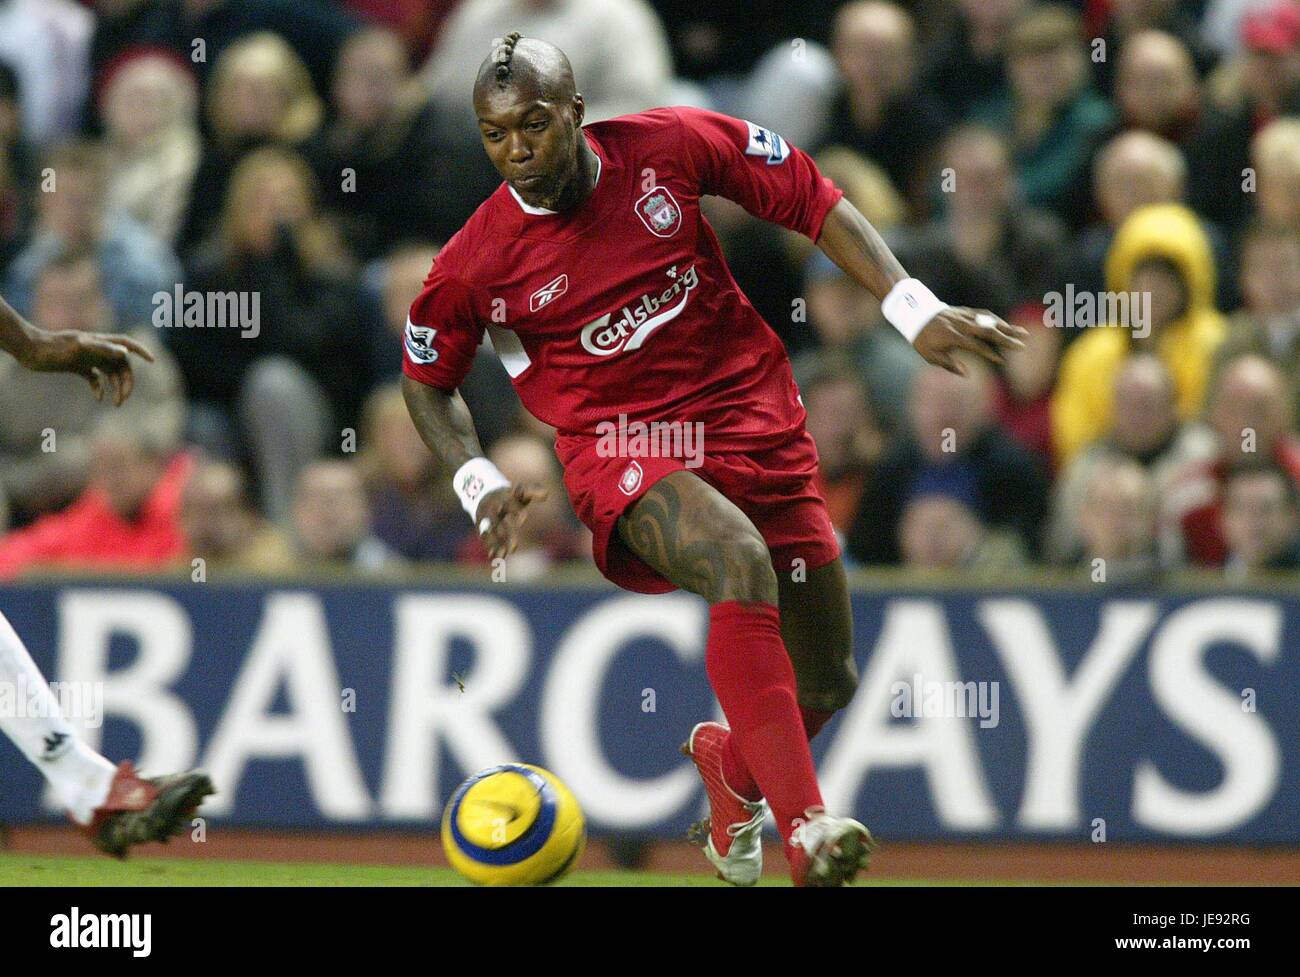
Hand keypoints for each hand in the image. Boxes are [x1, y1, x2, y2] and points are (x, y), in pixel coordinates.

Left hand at [23, 330, 154, 404]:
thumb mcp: (80, 348)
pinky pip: (94, 378)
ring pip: (110, 373)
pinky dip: (99, 388)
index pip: (126, 344)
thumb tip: (126, 354)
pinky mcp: (78, 366)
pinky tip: (98, 398)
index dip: (141, 351)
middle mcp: (97, 349)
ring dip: (115, 388)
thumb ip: (103, 348)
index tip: (153, 361)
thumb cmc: (55, 348)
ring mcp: (88, 358)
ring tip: (115, 404)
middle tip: (124, 399)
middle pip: (121, 365)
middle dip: (127, 382)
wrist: (31, 351)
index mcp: (101, 342)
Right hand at [475, 483, 548, 559]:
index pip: (509, 503)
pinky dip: (490, 547)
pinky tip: (495, 556)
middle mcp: (492, 509)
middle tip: (515, 547)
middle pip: (498, 522)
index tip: (524, 517)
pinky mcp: (481, 527)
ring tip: (504, 554)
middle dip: (505, 534)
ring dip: (496, 543)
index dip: (515, 509)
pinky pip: (485, 538)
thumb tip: (546, 494)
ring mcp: (485, 519)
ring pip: (490, 532)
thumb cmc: (509, 495)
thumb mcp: (520, 491)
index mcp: (502, 498)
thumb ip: (533, 491)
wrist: (481, 492)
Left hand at [913, 308, 1027, 376]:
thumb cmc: (922, 339)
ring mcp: (965, 317)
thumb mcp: (930, 355)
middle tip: (1021, 344)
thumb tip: (967, 374)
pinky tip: (1006, 326)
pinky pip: (984, 315)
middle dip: (1006, 338)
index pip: (976, 346)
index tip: (1002, 361)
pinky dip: (996, 320)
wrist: (915, 314)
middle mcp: (962, 325)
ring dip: (1006, 327)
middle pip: (987, 331)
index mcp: (953, 337)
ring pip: (989, 321)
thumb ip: (949, 364)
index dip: (989, 353)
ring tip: (1022, 333)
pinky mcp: (966, 311)